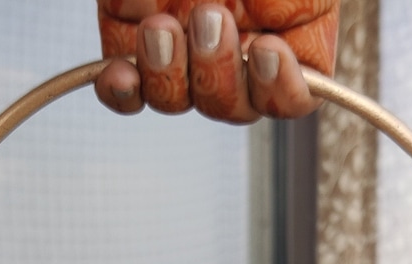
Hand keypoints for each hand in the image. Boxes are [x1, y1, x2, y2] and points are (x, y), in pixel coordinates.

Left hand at [95, 2, 338, 122]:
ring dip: (169, 76)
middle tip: (208, 17)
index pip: (293, 92)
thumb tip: (266, 27)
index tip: (267, 51)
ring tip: (159, 26)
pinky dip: (122, 89)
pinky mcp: (127, 39)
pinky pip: (127, 89)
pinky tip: (118, 72)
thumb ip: (285, 0)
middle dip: (218, 73)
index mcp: (285, 23)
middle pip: (230, 104)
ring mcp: (180, 44)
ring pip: (177, 100)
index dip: (282, 89)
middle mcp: (234, 42)